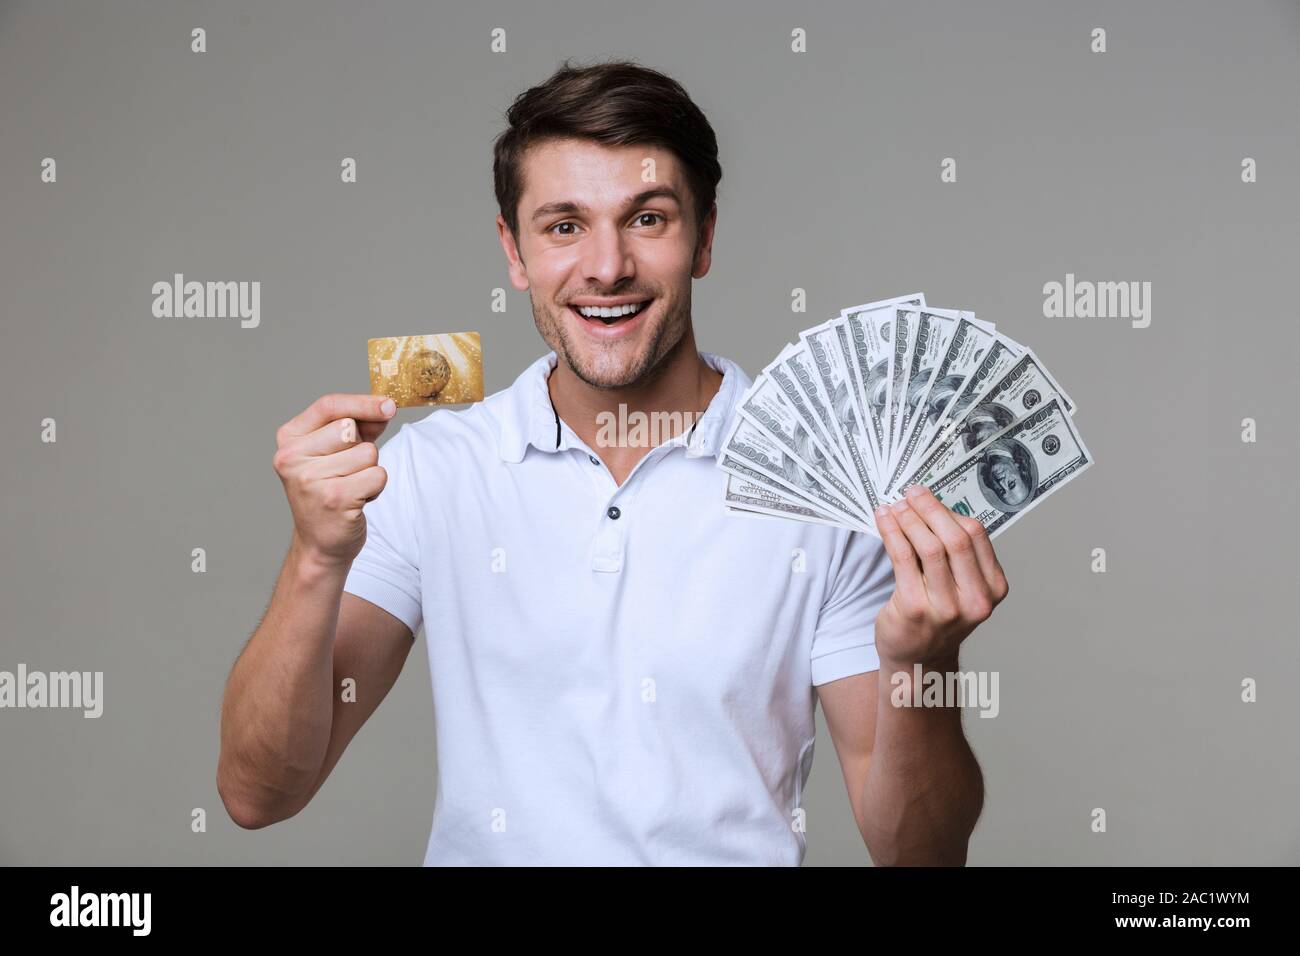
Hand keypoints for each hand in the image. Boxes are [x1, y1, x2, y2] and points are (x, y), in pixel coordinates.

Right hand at [272, 393, 396, 568]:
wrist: (320, 543)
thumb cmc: (332, 490)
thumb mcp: (338, 452)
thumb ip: (360, 426)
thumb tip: (386, 407)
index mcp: (288, 439)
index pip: (328, 406)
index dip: (362, 402)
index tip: (389, 404)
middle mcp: (292, 457)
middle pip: (351, 429)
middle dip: (362, 448)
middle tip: (347, 471)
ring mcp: (310, 479)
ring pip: (368, 453)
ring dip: (369, 470)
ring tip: (351, 487)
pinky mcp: (334, 499)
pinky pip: (377, 476)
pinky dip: (376, 488)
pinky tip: (357, 500)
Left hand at [872, 485, 1008, 668]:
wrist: (918, 661)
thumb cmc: (938, 617)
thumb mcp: (962, 587)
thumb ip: (956, 554)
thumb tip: (931, 506)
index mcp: (994, 588)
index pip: (976, 536)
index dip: (948, 510)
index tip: (927, 496)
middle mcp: (975, 600)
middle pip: (955, 538)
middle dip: (929, 509)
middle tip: (910, 493)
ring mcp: (946, 608)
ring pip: (929, 546)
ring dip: (909, 519)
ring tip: (894, 506)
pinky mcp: (915, 609)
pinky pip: (903, 559)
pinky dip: (892, 533)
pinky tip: (884, 521)